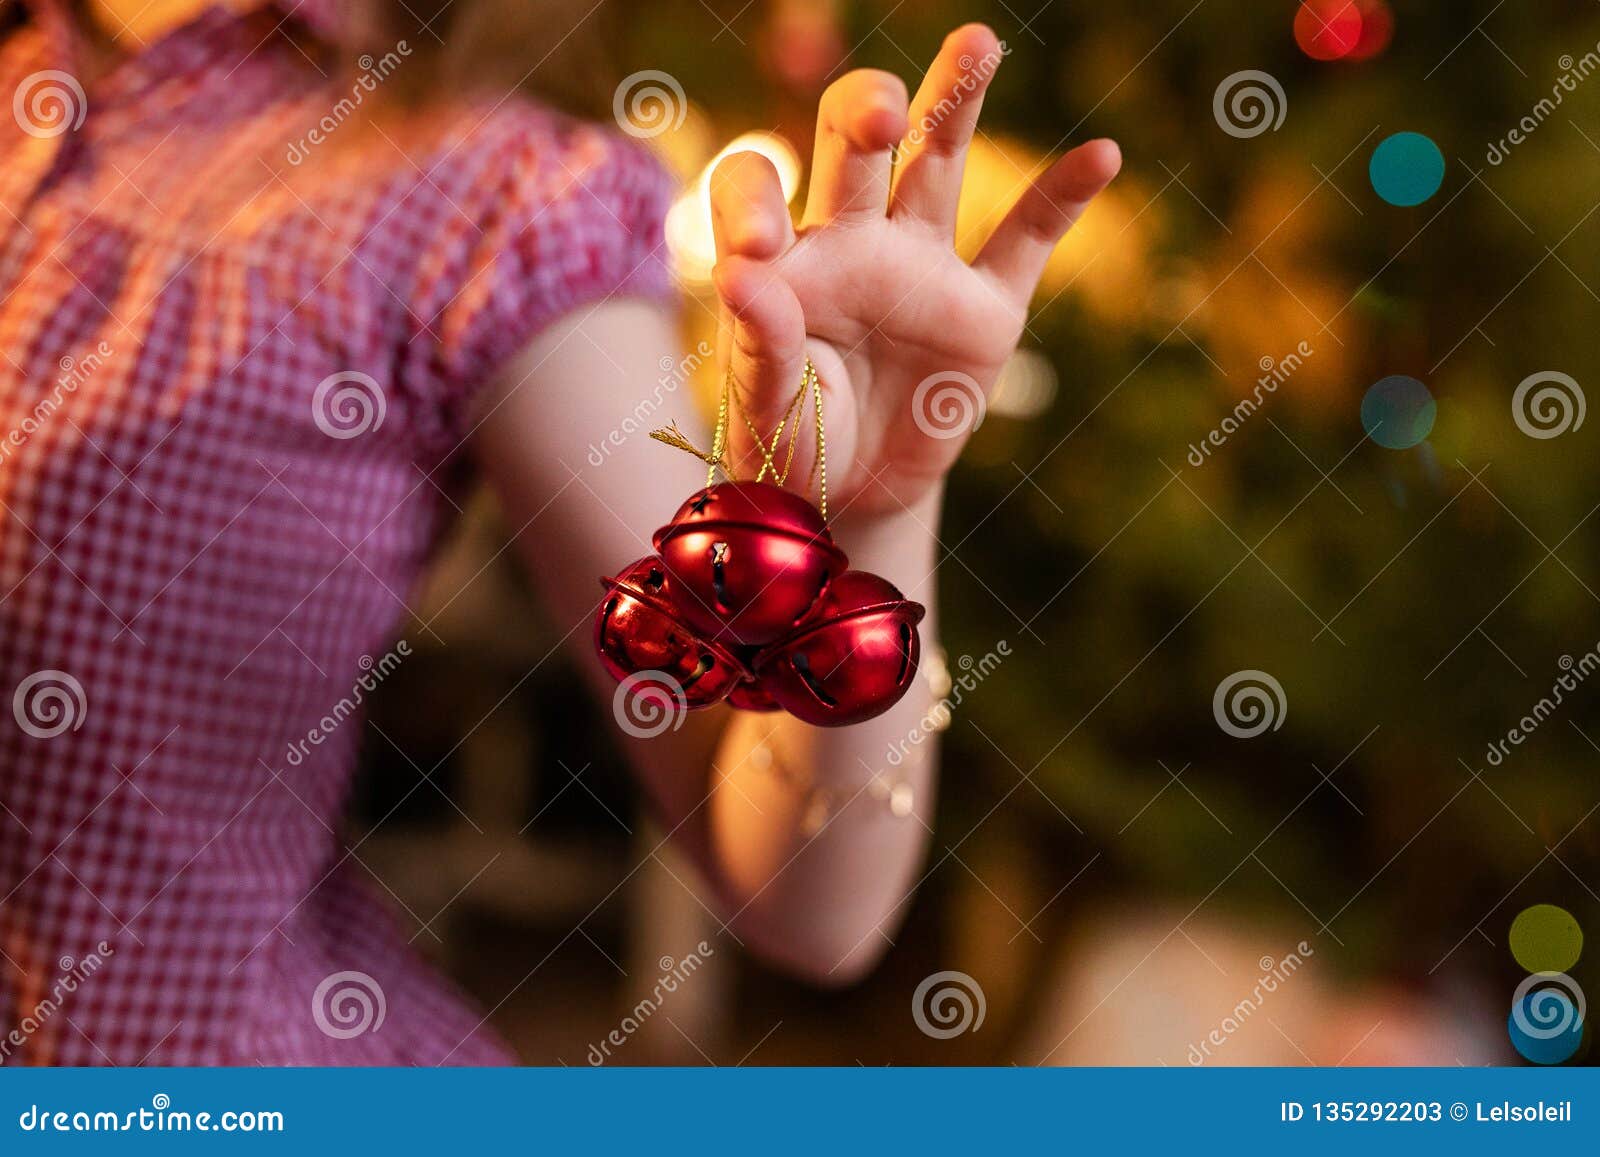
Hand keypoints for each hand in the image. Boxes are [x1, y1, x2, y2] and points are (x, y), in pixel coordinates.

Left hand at [708, 23, 1120, 518]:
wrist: (850, 492)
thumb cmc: (790, 440)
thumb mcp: (764, 406)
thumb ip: (758, 346)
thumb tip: (744, 277)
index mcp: (783, 256)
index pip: (755, 184)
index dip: (752, 199)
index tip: (756, 249)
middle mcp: (851, 240)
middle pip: (853, 143)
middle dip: (863, 113)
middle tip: (877, 117)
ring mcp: (922, 268)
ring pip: (937, 161)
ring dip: (953, 100)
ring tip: (978, 43)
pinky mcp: (984, 312)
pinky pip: (1026, 243)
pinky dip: (1062, 199)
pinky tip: (1101, 154)